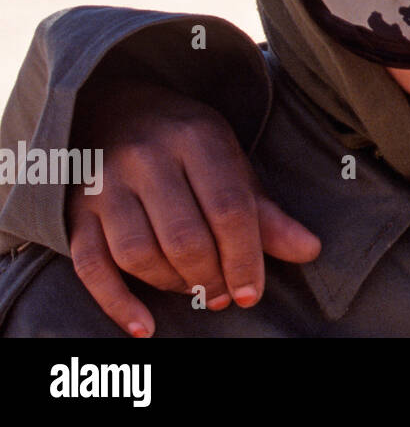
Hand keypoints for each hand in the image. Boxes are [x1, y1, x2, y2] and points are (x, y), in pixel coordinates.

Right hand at [66, 79, 320, 336]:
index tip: (251, 292)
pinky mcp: (75, 210)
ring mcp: (104, 183)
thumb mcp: (230, 161)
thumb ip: (264, 210)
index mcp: (196, 138)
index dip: (245, 258)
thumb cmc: (186, 143)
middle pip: (184, 237)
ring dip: (172, 285)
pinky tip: (144, 327)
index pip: (229, 210)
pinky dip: (117, 303)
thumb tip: (309, 251)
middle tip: (223, 295)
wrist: (114, 106)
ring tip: (194, 291)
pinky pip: (90, 266)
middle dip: (210, 277)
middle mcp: (146, 157)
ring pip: (138, 254)